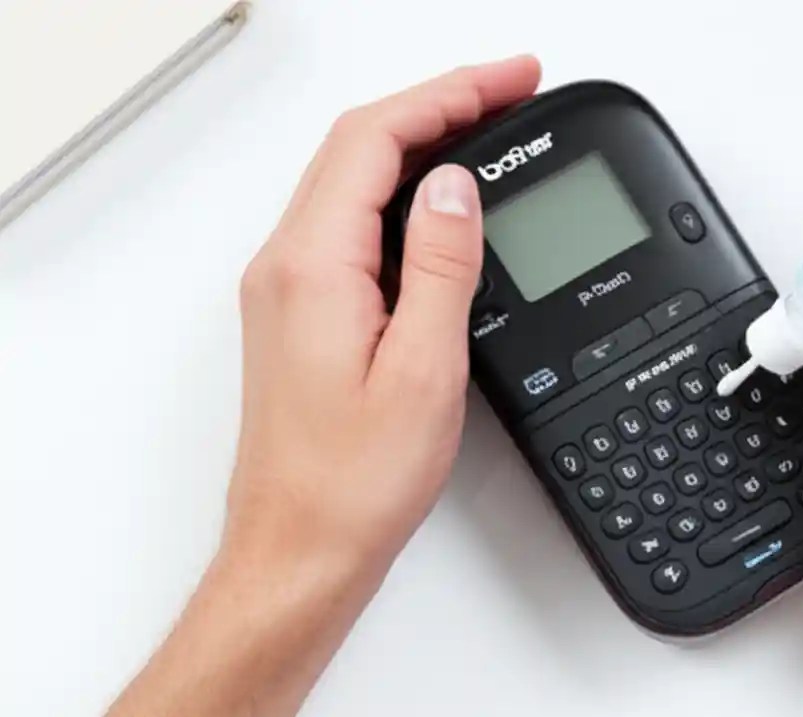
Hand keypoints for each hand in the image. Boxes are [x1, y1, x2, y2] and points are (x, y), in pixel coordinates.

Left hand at [110, 56, 541, 716]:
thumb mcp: (422, 367)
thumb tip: (454, 187)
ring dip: (421, 145)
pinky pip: (353, 222)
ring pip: (356, 181)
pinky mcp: (303, 311)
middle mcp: (288, 265)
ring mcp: (290, 287)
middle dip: (441, 105)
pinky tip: (443, 202)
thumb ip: (439, 265)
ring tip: (490, 130)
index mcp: (313, 267)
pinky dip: (402, 192)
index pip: (376, 141)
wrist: (300, 547)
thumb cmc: (352, 480)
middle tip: (512, 92)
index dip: (449, 95)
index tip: (511, 81)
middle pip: (361, 146)